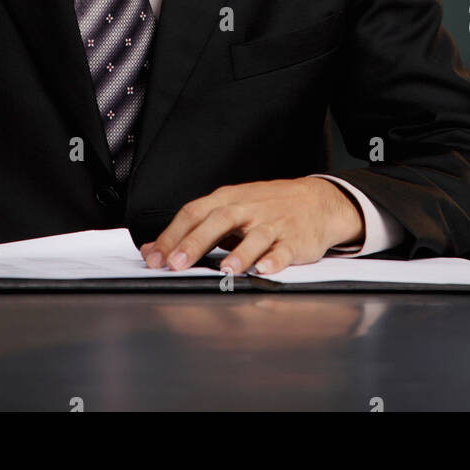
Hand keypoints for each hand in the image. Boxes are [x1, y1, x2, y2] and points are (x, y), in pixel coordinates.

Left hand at [139, 177, 363, 273]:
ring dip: (240, 252)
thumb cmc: (266, 207)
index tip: (154, 258)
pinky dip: (274, 259)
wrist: (316, 201)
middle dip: (196, 243)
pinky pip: (285, 249)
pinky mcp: (296, 239)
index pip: (194, 213)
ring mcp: (273, 222)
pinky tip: (264, 269)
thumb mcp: (229, 209)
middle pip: (219, 220)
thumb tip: (153, 249)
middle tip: (177, 264)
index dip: (172, 235)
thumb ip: (192, 229)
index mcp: (228, 199)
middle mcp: (248, 208)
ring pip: (255, 235)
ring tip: (225, 269)